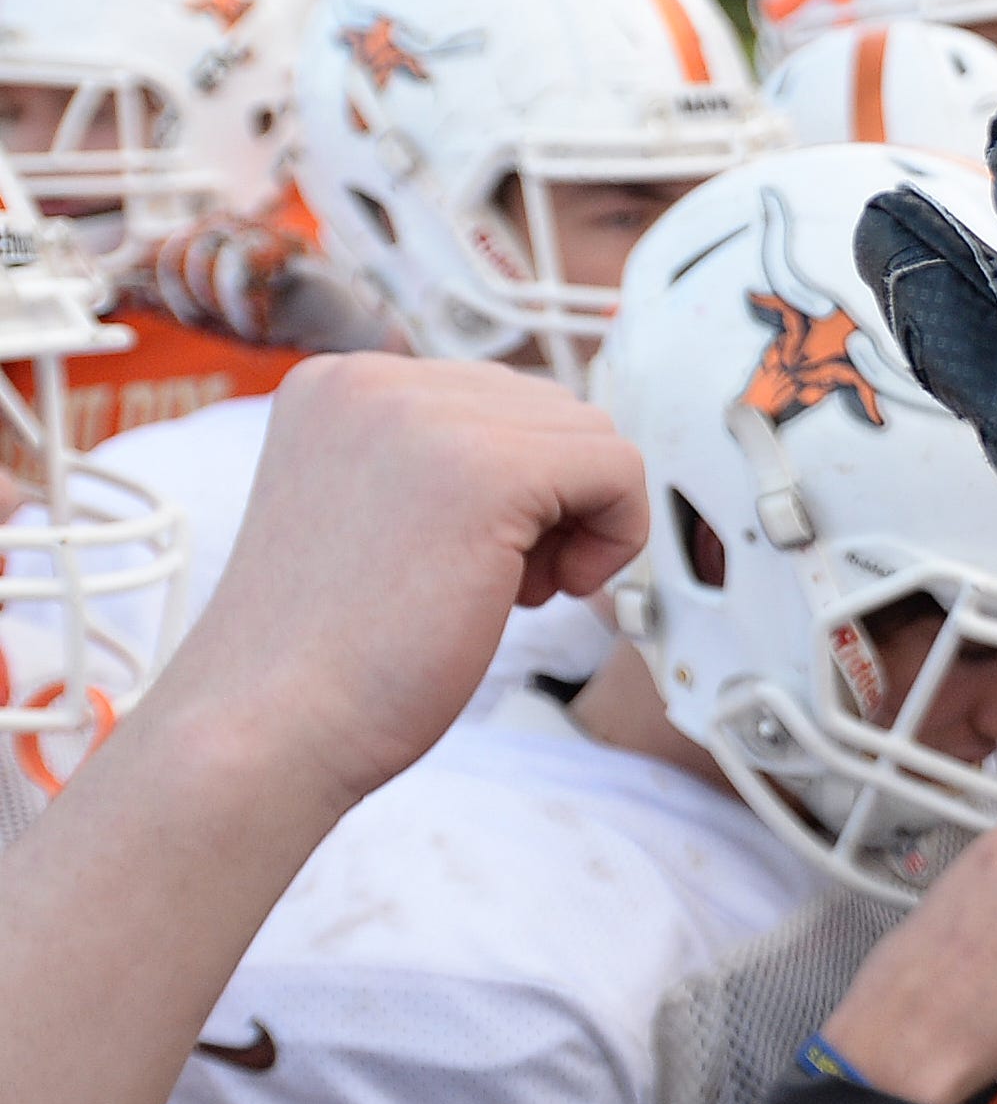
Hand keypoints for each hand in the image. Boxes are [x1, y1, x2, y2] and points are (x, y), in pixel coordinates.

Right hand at [158, 354, 646, 818]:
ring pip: (590, 435)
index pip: (495, 397)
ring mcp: (423, 413)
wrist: (269, 724)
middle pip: (549, 409)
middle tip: (496, 579)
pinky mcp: (486, 469)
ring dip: (578, 523)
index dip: (517, 487)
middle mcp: (372, 379)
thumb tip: (560, 452)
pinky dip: (617, 537)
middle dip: (552, 501)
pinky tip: (552, 591)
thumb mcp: (374, 512)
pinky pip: (620, 470)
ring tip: (511, 589)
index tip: (472, 555)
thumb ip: (441, 462)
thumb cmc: (327, 655)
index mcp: (338, 384)